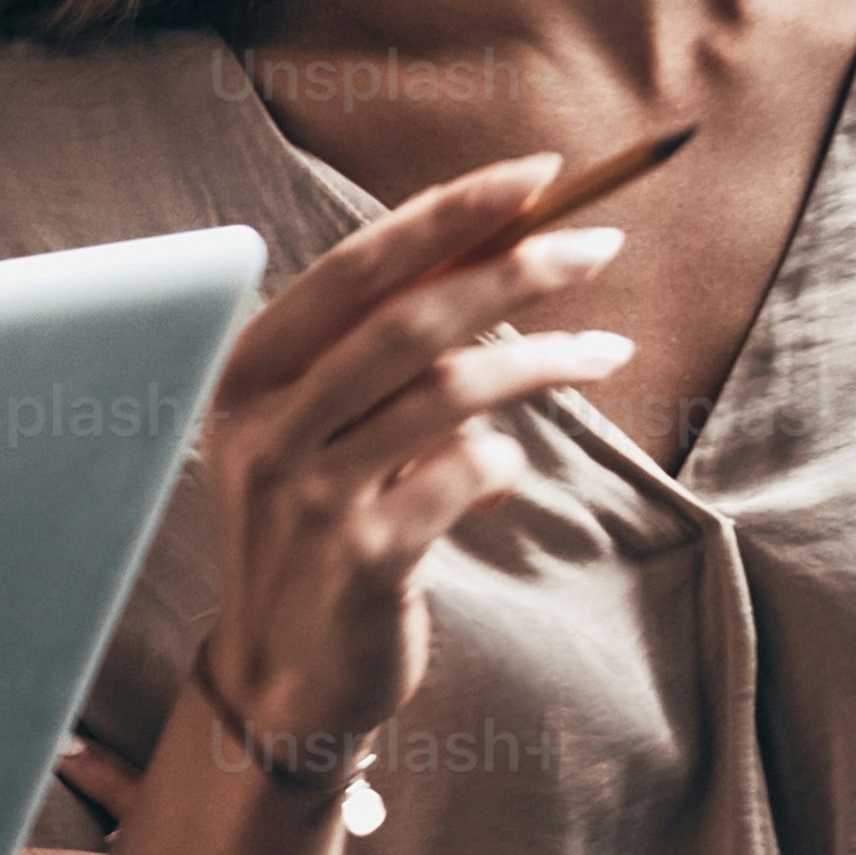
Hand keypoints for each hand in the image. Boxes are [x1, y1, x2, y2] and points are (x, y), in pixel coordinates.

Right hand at [186, 151, 637, 749]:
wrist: (284, 678)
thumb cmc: (315, 532)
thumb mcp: (320, 433)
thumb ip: (382, 355)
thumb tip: (492, 250)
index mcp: (249, 374)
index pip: (356, 268)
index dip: (447, 214)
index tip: (534, 177)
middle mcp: (269, 426)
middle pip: (410, 318)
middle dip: (515, 268)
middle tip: (599, 245)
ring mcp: (310, 494)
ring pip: (450, 393)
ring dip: (542, 360)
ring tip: (606, 352)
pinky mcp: (362, 558)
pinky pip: (461, 478)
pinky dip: (502, 461)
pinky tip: (511, 467)